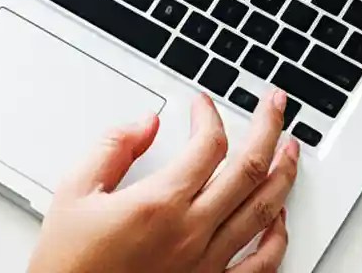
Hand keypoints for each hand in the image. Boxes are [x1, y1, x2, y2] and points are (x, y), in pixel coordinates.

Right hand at [29, 92, 299, 272]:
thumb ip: (112, 148)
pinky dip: (279, 237)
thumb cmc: (68, 265)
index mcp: (158, 205)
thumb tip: (146, 123)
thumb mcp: (74, 193)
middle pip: (249, 168)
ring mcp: (206, 263)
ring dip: (284, 173)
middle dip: (268, 127)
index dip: (211, 115)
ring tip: (292, 148)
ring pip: (264, 210)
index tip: (204, 105)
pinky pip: (262, 264)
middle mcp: (191, 232)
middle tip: (275, 104)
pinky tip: (280, 216)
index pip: (208, 145)